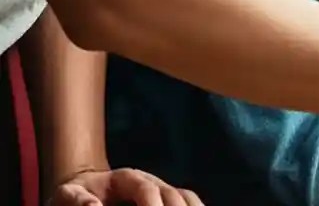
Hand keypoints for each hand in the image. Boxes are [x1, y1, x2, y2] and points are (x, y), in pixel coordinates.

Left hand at [46, 168, 201, 205]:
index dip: (152, 205)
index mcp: (127, 178)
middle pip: (172, 194)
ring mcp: (161, 190)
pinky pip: (189, 201)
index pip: (146, 189)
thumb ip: (76, 199)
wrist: (85, 192)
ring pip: (186, 197)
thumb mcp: (66, 195)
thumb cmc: (74, 196)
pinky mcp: (166, 201)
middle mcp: (150, 181)